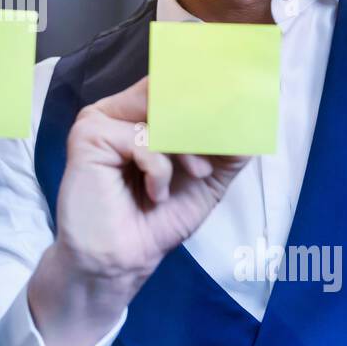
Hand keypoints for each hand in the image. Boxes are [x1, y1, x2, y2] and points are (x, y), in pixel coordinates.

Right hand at [28, 75, 248, 345]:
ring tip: (193, 175)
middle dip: (205, 120)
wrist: (122, 260)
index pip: (177, 84)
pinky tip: (154, 194)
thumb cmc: (157, 220)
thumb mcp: (206, 177)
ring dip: (188, 147)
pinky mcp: (89, 135)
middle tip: (222, 144)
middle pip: (171, 90)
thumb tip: (257, 115)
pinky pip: (142, 139)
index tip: (244, 97)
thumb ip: (228, 145)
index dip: (210, 90)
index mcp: (141, 114)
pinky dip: (159, 170)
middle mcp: (119, 110)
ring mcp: (101, 119)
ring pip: (161, 113)